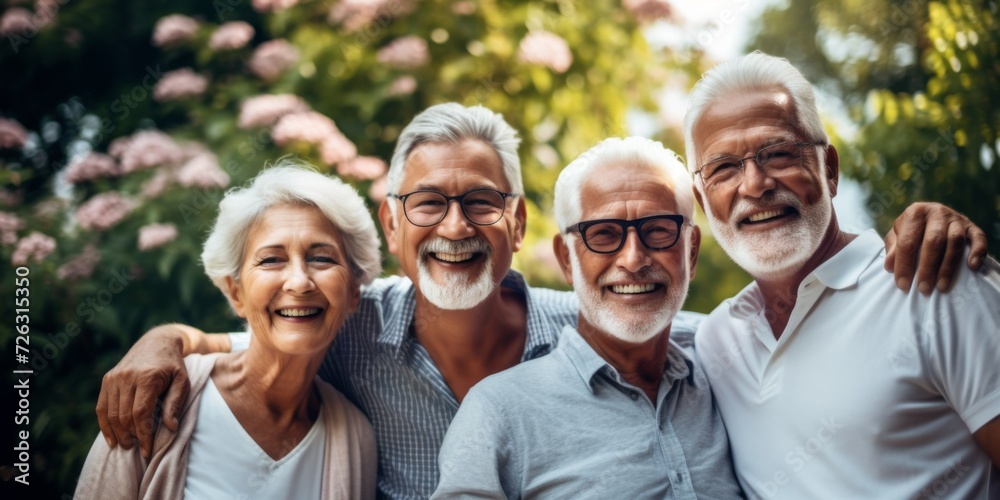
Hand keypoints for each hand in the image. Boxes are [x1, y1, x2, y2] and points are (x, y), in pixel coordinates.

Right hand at [96, 324, 190, 458]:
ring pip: (111, 414)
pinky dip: (105, 425)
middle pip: (124, 416)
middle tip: (138, 450)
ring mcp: (114, 378)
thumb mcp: (182, 381)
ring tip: (127, 446)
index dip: (143, 435)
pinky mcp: (107, 379)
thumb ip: (175, 403)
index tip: (147, 450)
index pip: (141, 413)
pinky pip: (102, 407)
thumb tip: (170, 427)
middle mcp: (127, 377)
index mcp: (147, 377)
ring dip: (118, 434)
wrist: (157, 342)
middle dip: (131, 437)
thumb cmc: (173, 365)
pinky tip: (111, 438)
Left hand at [884, 202, 987, 293]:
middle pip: (933, 241)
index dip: (904, 265)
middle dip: (927, 268)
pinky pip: (979, 238)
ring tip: (942, 286)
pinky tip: (971, 267)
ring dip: (948, 266)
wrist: (934, 216)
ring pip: (955, 242)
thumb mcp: (898, 235)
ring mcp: (957, 219)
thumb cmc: (912, 230)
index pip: (908, 242)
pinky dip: (977, 252)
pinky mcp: (972, 227)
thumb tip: (889, 266)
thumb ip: (893, 248)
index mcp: (915, 213)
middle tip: (923, 289)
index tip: (903, 285)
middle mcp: (937, 212)